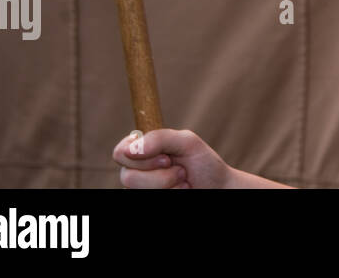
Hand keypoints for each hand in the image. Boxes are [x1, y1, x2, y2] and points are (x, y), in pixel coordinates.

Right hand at [112, 128, 232, 188]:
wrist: (219, 187)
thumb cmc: (203, 163)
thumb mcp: (187, 142)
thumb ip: (160, 138)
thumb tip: (131, 148)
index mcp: (143, 153)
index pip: (119, 153)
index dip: (139, 156)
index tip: (165, 157)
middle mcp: (138, 173)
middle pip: (127, 177)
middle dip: (159, 175)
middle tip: (181, 170)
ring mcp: (143, 190)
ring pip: (137, 192)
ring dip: (167, 186)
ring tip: (183, 181)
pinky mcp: (150, 200)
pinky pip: (150, 199)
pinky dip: (172, 194)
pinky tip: (183, 191)